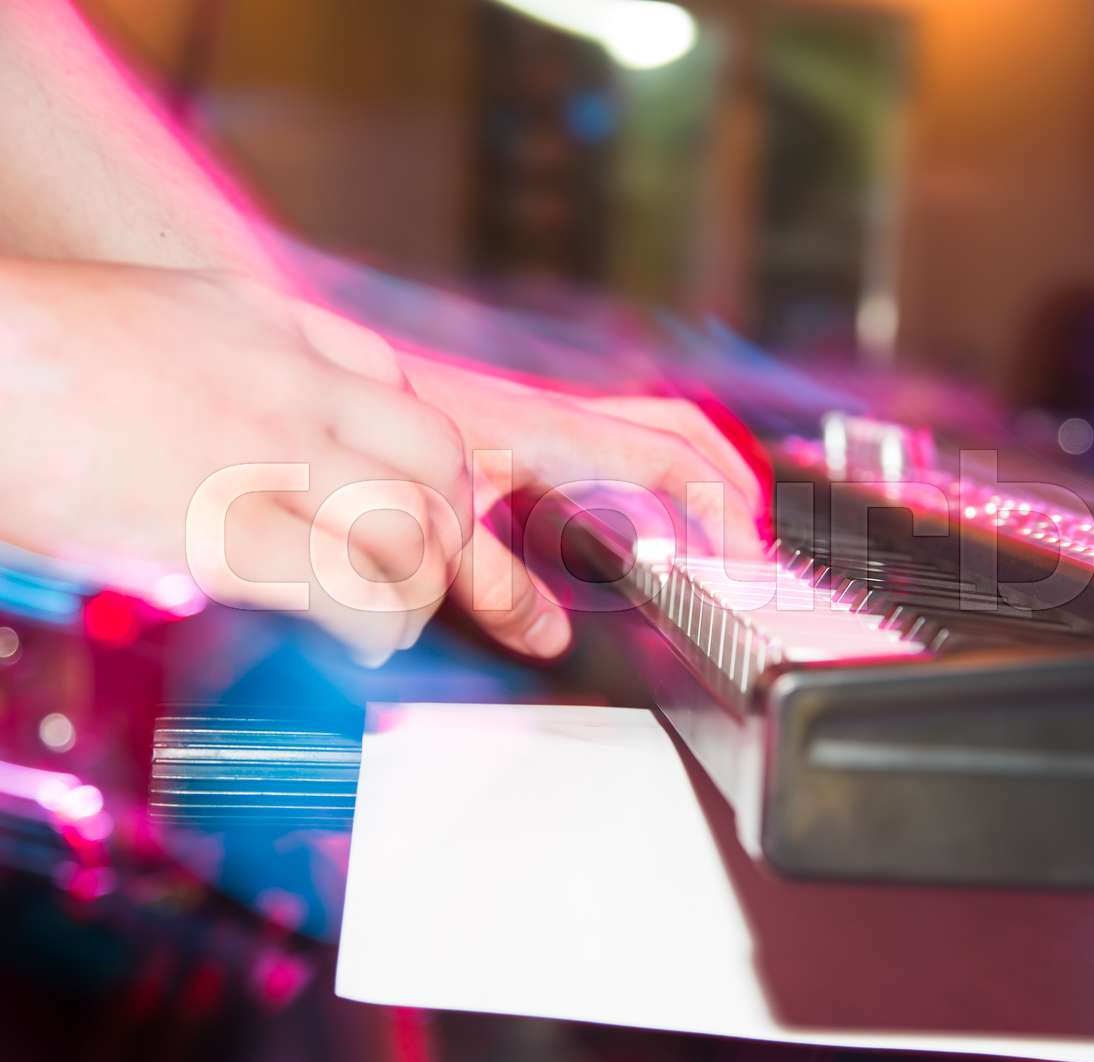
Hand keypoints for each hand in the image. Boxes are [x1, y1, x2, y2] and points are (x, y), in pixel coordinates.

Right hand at [0, 259, 473, 665]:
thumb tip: (249, 435)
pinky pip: (351, 586)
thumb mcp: (154, 320)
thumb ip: (223, 360)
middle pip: (435, 455)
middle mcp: (288, 380)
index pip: (397, 384)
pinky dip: (377, 625)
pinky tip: (362, 644)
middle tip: (412, 573)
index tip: (404, 504)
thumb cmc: (26, 356)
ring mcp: (264, 452)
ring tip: (388, 621)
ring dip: (417, 587)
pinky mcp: (222, 529)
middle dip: (444, 526)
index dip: (420, 461)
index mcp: (266, 322)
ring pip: (411, 526)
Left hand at [400, 355, 768, 657]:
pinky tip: (635, 529)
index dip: (716, 506)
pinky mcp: (524, 435)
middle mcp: (557, 419)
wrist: (323, 375)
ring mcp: (544, 423)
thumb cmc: (369, 434)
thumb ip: (494, 585)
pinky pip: (610, 452)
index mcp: (549, 433)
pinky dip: (645, 486)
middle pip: (677, 432)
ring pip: (647, 435)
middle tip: (754, 547)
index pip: (664, 459)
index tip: (748, 557)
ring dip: (692, 481)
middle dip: (728, 484)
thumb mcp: (438, 524)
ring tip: (717, 539)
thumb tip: (552, 639)